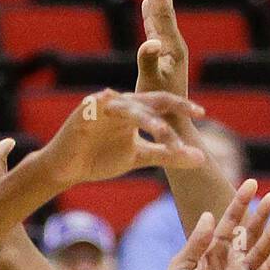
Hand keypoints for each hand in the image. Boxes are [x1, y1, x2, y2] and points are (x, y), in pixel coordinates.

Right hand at [38, 88, 205, 186]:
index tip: (202, 113)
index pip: (163, 104)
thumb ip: (168, 154)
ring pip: (130, 107)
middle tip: (194, 112)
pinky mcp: (85, 111)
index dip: (182, 107)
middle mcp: (122, 104)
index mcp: (135, 112)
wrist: (67, 169)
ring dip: (147, 119)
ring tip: (161, 131)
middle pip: (151, 101)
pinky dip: (110, 107)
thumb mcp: (140, 156)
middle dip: (172, 106)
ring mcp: (103, 105)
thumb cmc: (100, 159)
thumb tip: (202, 158)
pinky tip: (116, 107)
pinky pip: (100, 107)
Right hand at [136, 0, 189, 100]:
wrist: (173, 125)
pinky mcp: (161, 58)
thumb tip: (153, 40)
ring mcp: (168, 51)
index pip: (163, 13)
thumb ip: (149, 60)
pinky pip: (154, 29)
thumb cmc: (159, 108)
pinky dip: (149, 15)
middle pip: (163, 9)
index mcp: (172, 48)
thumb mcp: (150, 83)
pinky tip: (145, 6)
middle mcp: (173, 46)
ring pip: (159, 17)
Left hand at [158, 181, 269, 269]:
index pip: (229, 222)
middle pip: (248, 233)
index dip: (239, 203)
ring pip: (258, 252)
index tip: (251, 183)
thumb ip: (197, 242)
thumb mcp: (181, 265)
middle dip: (260, 215)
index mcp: (211, 250)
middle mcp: (228, 260)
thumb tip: (210, 215)